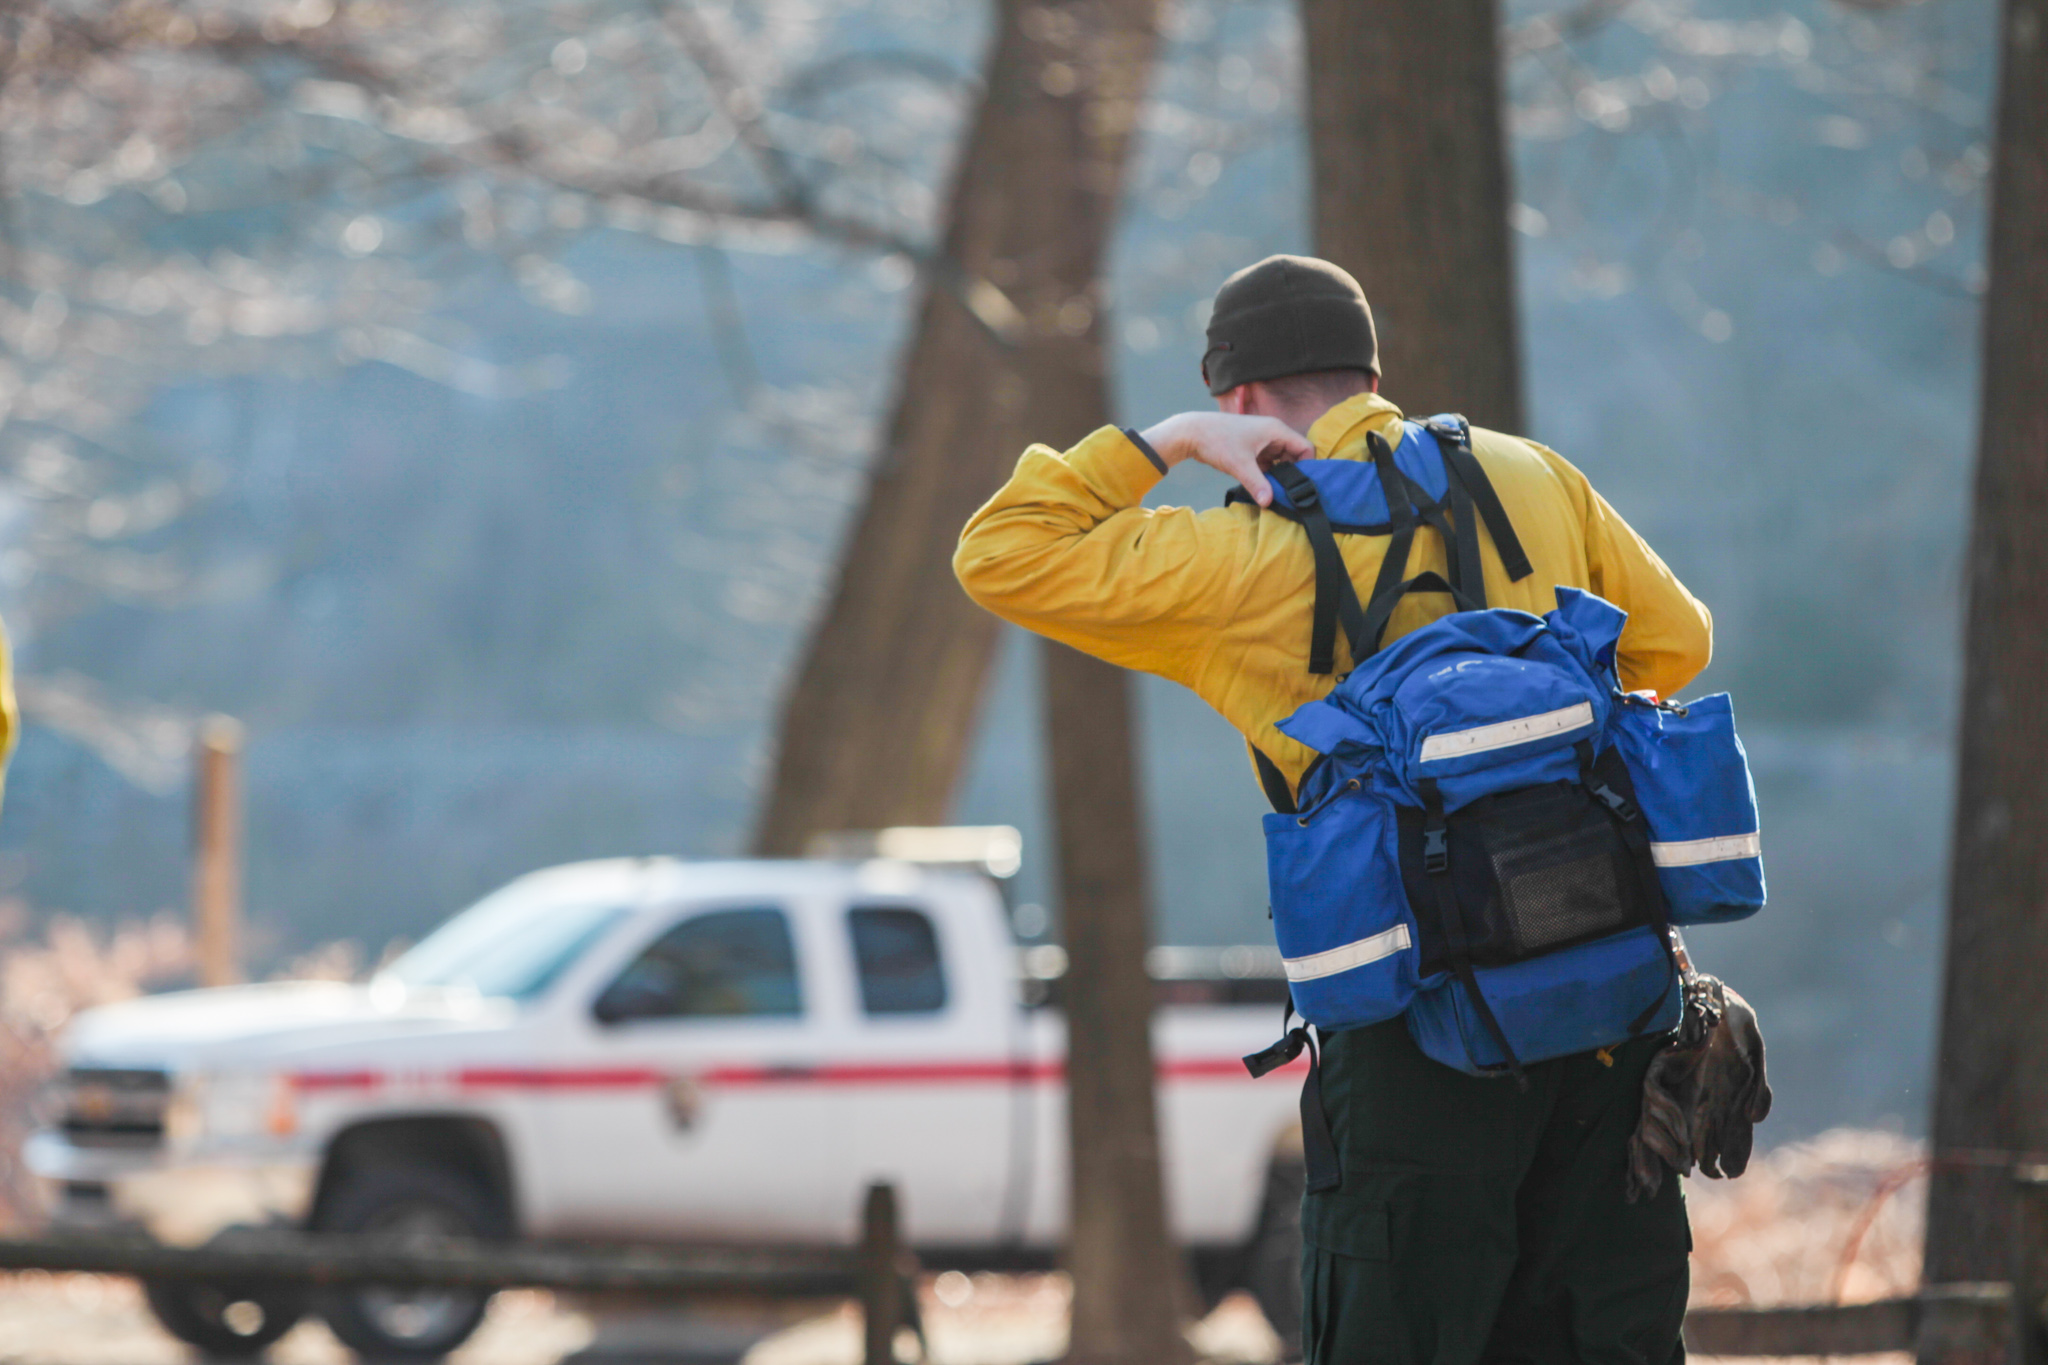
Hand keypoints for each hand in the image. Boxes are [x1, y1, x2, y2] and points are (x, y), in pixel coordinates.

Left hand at [1138, 412, 1312, 506]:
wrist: (1191, 433)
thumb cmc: (1216, 440)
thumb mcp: (1239, 464)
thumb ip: (1256, 483)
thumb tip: (1269, 502)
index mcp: (1276, 430)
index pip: (1305, 447)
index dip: (1307, 466)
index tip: (1301, 486)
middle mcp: (1272, 434)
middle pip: (1294, 457)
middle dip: (1291, 475)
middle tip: (1286, 494)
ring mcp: (1261, 442)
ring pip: (1279, 462)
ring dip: (1277, 476)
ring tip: (1273, 493)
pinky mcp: (1251, 450)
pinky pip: (1267, 464)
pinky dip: (1266, 475)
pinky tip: (1261, 489)